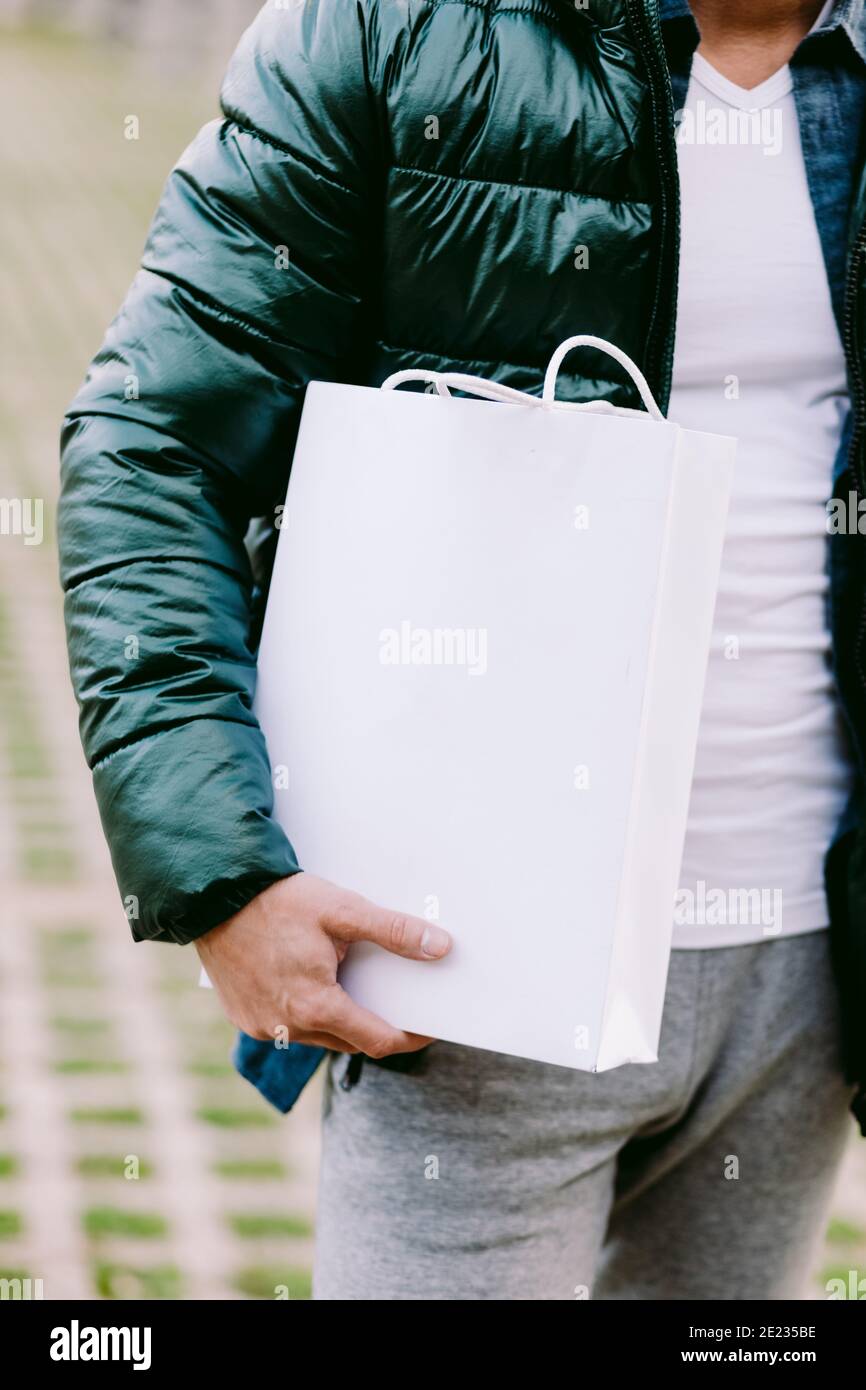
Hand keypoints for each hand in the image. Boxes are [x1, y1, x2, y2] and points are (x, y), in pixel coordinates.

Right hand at [194, 873, 450, 1055]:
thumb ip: (394, 932)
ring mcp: (261, 1026)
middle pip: (349, 1041)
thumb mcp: (343, 910)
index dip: (410, 1037)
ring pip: (318, 1035)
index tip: (429, 1027)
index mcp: (316, 1007)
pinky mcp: (243, 1017)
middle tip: (397, 1000)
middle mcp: (287, 1027)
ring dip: (340, 1018)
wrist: (212, 895)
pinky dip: (307, 1012)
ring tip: (355, 985)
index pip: (379, 1041)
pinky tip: (312, 981)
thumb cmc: (279, 900)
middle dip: (376, 1024)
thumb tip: (441, 948)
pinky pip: (287, 1026)